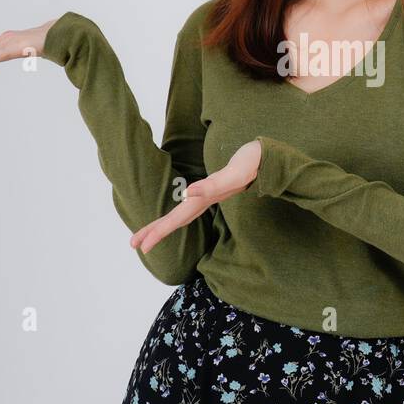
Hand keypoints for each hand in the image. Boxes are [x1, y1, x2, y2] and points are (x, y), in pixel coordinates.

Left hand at [129, 139, 261, 253]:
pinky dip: (180, 211)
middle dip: (155, 231)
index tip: (142, 245)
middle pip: (176, 219)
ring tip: (148, 234)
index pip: (177, 218)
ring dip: (165, 224)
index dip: (159, 231)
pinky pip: (192, 203)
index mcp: (206, 198)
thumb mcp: (235, 173)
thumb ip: (214, 185)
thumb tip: (188, 194)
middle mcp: (205, 198)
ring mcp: (210, 193)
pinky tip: (176, 214)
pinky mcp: (214, 187)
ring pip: (183, 213)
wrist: (269, 158)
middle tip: (133, 244)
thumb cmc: (253, 163)